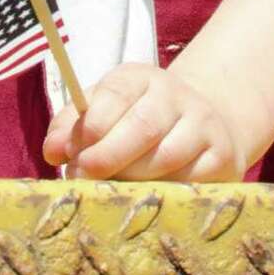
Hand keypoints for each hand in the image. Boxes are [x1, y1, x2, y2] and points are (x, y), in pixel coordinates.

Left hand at [42, 62, 251, 180]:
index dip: (88, 126)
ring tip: (109, 191)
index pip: (115, 94)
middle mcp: (175, 95)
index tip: (66, 154)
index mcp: (141, 77)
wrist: (205, 124)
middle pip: (142, 126)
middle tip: (82, 177)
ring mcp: (203, 124)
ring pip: (165, 158)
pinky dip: (163, 194)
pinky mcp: (222, 158)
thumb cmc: (138, 121)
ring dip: (131, 181)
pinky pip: (189, 182)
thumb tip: (52, 150)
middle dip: (107, 157)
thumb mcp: (105, 110)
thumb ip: (73, 125)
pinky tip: (145, 197)